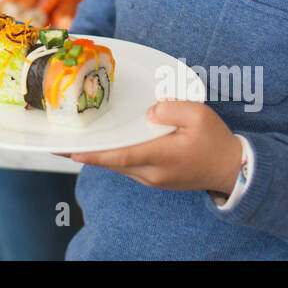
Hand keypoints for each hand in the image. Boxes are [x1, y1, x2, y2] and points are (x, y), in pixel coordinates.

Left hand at [68, 99, 242, 194]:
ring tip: (69, 142)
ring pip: (117, 165)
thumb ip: (171, 109)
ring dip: (95, 155)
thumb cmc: (215, 140)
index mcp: (161, 156)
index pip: (121, 156)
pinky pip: (126, 166)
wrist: (231, 169)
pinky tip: (98, 146)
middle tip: (56, 143)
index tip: (70, 151)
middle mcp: (151, 172)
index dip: (94, 154)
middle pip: (111, 162)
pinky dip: (110, 156)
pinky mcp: (154, 178)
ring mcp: (152, 178)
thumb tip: (148, 112)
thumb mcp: (198, 114)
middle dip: (84, 153)